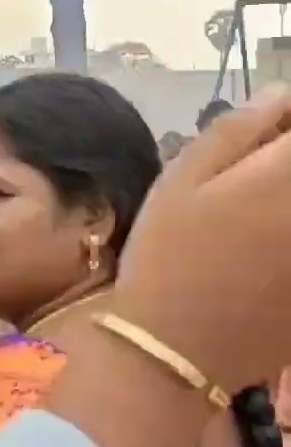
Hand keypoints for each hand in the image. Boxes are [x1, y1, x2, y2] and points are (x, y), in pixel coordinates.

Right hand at [112, 84, 290, 393]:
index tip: (273, 127)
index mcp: (289, 173)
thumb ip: (237, 129)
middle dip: (284, 162)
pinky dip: (285, 243)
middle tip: (261, 173)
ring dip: (279, 207)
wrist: (176, 349)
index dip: (288, 122)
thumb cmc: (168, 258)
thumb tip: (283, 96)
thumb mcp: (180, 182)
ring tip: (255, 220)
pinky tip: (262, 255)